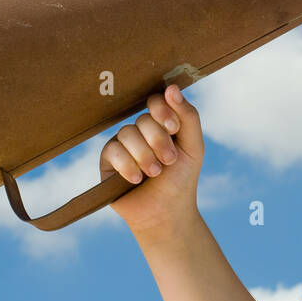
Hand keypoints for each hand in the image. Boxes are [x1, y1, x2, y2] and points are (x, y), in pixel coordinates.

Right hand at [100, 84, 204, 238]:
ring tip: (155, 173)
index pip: (156, 101)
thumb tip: (171, 87)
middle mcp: (140, 131)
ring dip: (145, 155)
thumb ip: (188, 116)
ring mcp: (123, 144)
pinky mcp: (108, 161)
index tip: (174, 128)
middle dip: (159, 141)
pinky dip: (127, 165)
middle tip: (170, 161)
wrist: (167, 213)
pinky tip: (136, 179)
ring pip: (127, 133)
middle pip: (143, 120)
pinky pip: (112, 150)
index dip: (163, 111)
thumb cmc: (182, 178)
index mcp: (160, 123)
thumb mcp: (193, 146)